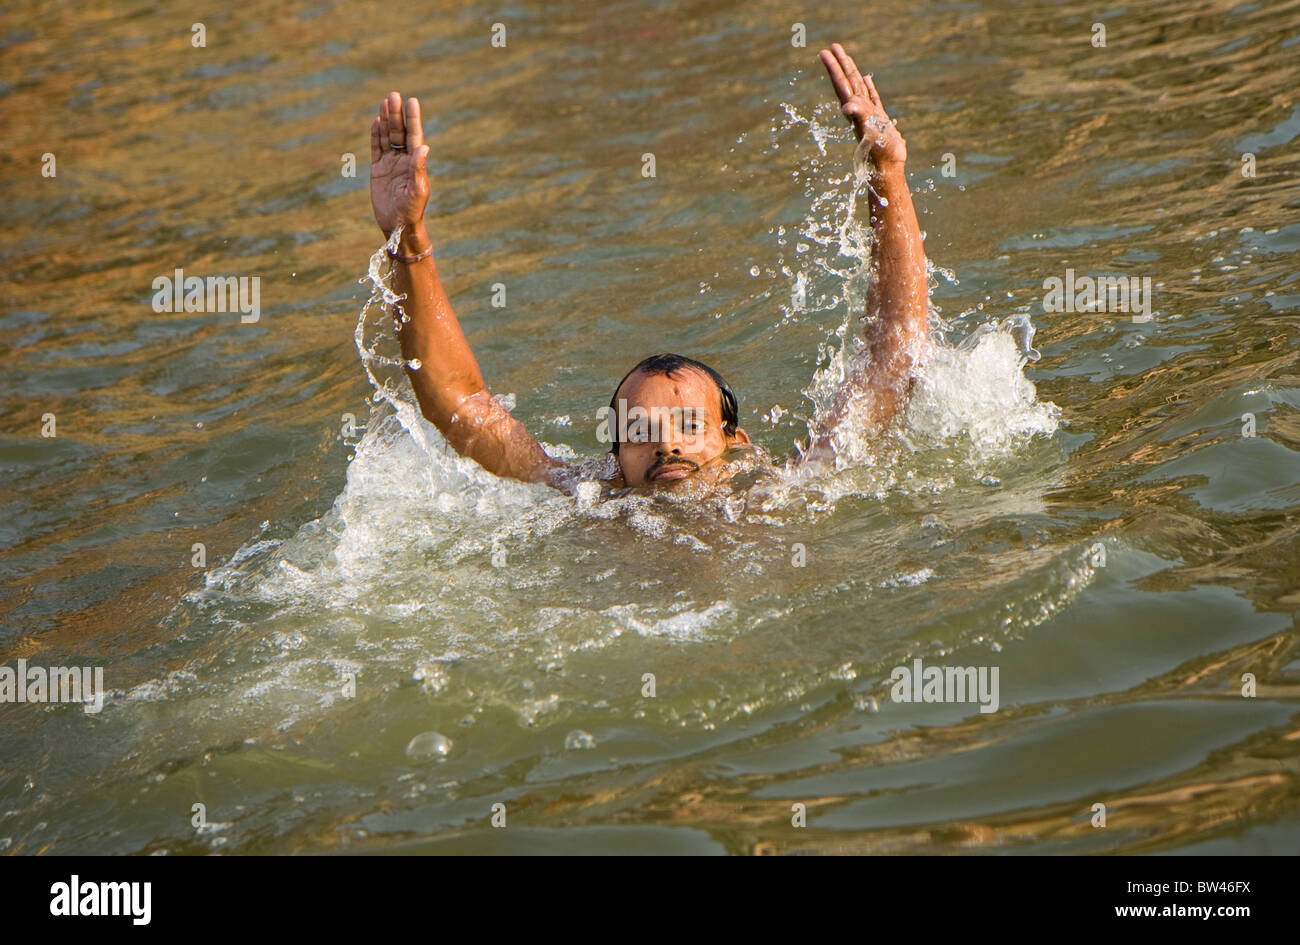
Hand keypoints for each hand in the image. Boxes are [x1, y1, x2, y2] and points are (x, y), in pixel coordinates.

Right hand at [369, 91, 430, 237]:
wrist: (398, 226)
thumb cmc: (411, 210)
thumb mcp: (417, 190)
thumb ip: (418, 168)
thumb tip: (424, 147)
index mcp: (415, 163)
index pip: (414, 136)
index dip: (412, 119)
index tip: (412, 101)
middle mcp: (404, 160)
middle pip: (399, 132)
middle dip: (397, 114)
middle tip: (394, 95)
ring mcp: (391, 163)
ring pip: (388, 137)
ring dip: (387, 120)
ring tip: (385, 102)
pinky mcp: (379, 170)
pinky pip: (376, 149)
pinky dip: (376, 135)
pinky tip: (376, 121)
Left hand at [819, 44, 906, 166]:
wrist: (887, 169)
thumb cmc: (879, 153)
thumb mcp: (869, 132)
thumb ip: (859, 116)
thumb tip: (847, 106)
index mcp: (854, 111)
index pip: (842, 84)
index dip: (834, 68)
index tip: (825, 52)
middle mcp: (858, 111)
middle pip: (847, 82)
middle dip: (840, 64)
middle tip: (833, 46)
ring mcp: (868, 114)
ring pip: (859, 87)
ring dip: (852, 72)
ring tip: (846, 58)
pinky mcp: (878, 119)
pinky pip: (872, 98)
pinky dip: (869, 87)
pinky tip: (868, 79)